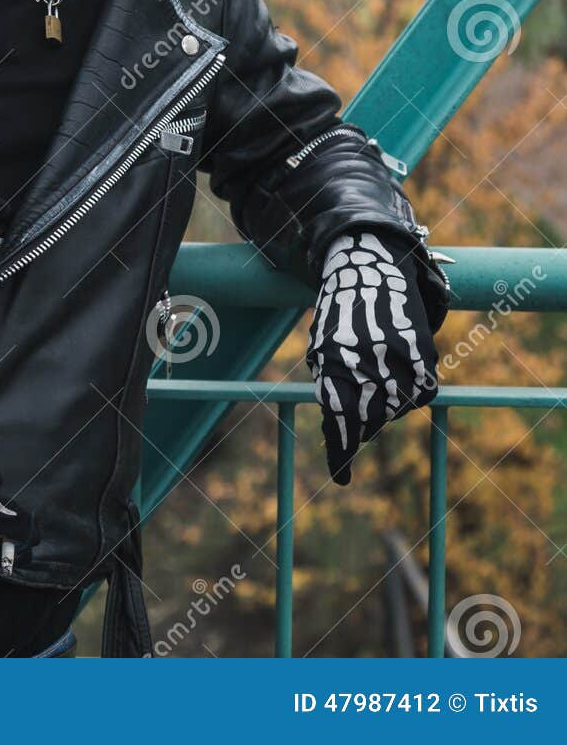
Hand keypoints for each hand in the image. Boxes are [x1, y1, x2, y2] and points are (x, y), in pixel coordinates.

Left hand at [306, 229, 438, 485]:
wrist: (369, 265)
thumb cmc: (339, 315)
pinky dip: (409, 392)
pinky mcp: (422, 352)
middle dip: (359, 428)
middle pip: (368, 421)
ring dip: (384, 406)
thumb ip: (330, 387)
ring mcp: (398, 355)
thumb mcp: (322, 348)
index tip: (342, 478)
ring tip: (373, 377)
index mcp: (334, 359)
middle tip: (352, 425)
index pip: (339, 420)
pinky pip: (420, 393)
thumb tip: (338, 432)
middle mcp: (367, 359)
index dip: (341, 453)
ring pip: (395, 409)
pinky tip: (396, 373)